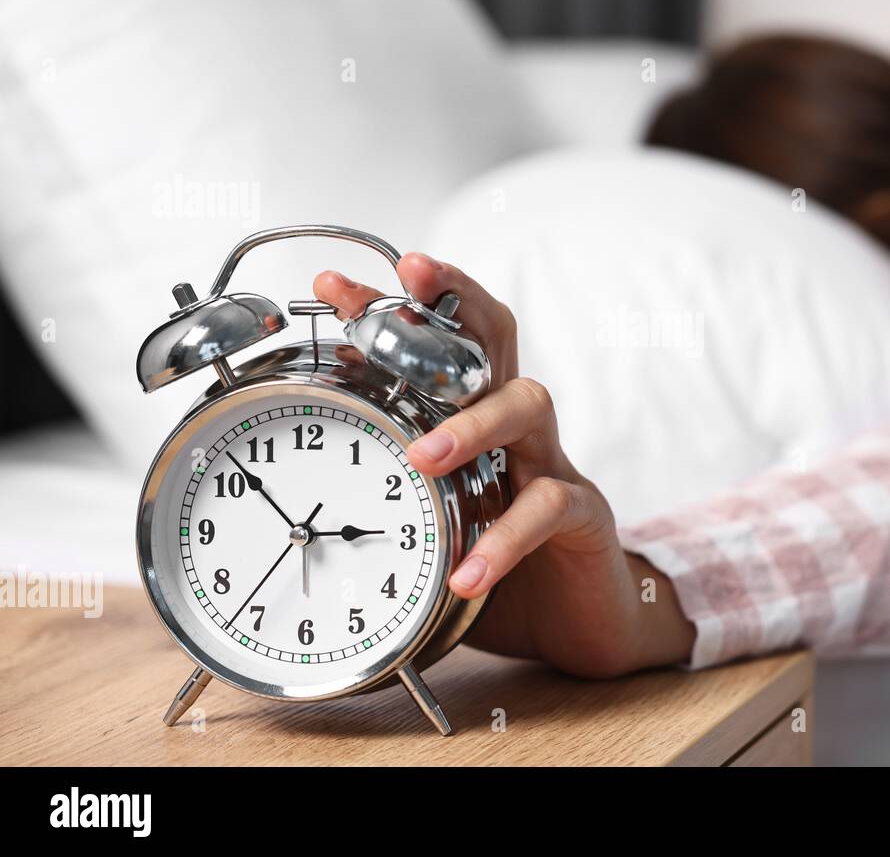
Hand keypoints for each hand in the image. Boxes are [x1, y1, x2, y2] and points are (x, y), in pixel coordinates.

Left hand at [314, 255, 695, 676]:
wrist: (582, 627)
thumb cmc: (500, 571)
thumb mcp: (430, 534)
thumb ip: (383, 515)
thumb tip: (290, 530)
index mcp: (472, 421)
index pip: (437, 344)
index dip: (390, 307)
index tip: (332, 286)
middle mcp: (513, 429)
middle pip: (493, 338)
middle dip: (452, 299)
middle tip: (410, 279)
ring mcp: (551, 465)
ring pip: (526, 405)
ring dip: (473, 421)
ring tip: (424, 457)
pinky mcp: (583, 515)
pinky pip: (548, 508)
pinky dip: (505, 537)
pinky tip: (467, 573)